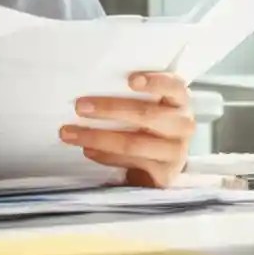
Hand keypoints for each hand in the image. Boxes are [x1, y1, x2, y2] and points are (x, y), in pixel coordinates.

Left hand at [59, 71, 194, 187]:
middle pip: (146, 114)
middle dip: (109, 109)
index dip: (154, 82)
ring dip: (98, 137)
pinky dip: (105, 156)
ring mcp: (175, 152)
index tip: (131, 80)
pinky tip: (88, 150)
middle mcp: (183, 124)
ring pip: (133, 143)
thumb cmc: (149, 126)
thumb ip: (130, 97)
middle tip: (80, 106)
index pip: (173, 86)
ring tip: (70, 133)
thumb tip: (86, 85)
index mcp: (179, 101)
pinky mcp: (164, 174)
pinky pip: (130, 163)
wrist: (162, 164)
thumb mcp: (147, 107)